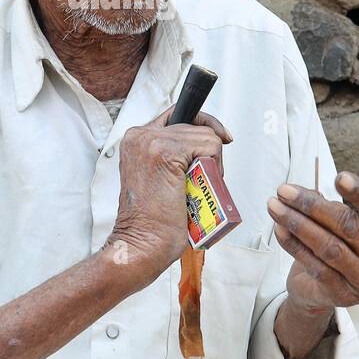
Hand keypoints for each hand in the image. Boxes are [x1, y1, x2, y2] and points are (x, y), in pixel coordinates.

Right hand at [107, 105, 231, 285]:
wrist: (142, 243)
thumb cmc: (153, 222)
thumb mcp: (159, 178)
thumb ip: (173, 155)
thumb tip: (207, 143)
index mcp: (136, 140)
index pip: (177, 114)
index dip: (203, 123)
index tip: (222, 136)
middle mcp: (140, 135)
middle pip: (195, 124)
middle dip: (210, 150)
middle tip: (203, 179)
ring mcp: (151, 141)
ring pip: (206, 136)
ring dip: (213, 164)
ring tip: (198, 188)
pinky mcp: (166, 151)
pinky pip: (210, 146)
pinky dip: (215, 167)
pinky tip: (201, 185)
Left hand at [268, 170, 358, 310]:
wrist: (321, 289)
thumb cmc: (337, 245)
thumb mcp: (339, 223)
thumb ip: (327, 206)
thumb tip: (303, 193)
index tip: (340, 177)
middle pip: (350, 227)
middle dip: (313, 205)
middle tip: (284, 190)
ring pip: (330, 248)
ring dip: (298, 223)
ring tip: (275, 206)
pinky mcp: (343, 296)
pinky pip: (316, 266)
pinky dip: (294, 245)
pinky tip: (279, 229)